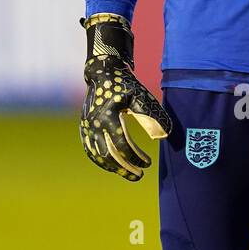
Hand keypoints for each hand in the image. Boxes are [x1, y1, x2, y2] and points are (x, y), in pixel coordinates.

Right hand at [79, 13, 171, 180]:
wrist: (102, 73)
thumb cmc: (125, 85)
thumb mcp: (141, 97)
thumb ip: (151, 116)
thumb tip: (164, 136)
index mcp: (108, 116)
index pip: (122, 145)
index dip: (135, 157)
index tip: (148, 163)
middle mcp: (94, 124)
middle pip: (108, 155)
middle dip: (124, 168)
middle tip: (139, 176)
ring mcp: (86, 126)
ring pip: (97, 155)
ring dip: (113, 167)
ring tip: (129, 174)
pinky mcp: (84, 128)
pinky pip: (90, 150)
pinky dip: (101, 161)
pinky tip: (114, 167)